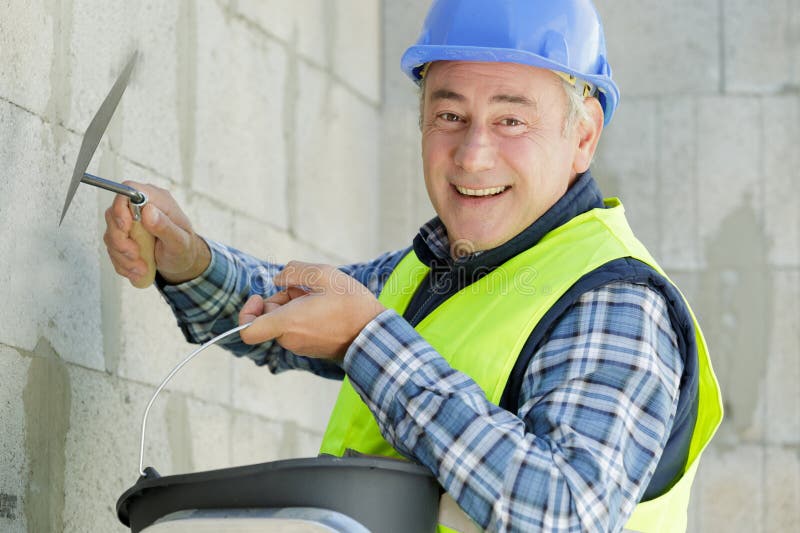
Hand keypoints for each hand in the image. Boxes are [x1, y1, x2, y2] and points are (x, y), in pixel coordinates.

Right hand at [103, 181, 209, 284]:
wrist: (182, 263)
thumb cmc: (185, 248)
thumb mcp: (180, 241)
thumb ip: (165, 226)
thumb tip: (148, 210)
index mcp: (158, 200)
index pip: (129, 190)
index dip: (121, 207)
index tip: (126, 228)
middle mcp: (142, 208)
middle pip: (113, 214)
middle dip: (121, 240)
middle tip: (135, 255)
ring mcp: (131, 222)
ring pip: (111, 234)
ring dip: (123, 256)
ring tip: (141, 267)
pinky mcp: (125, 236)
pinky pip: (113, 248)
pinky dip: (122, 263)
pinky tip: (137, 269)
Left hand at [238, 261, 385, 359]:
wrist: (374, 333)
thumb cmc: (350, 304)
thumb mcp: (323, 274)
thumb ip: (293, 272)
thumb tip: (278, 279)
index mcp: (288, 323)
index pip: (247, 330)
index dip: (247, 312)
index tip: (260, 296)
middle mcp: (290, 339)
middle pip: (270, 317)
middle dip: (283, 298)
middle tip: (308, 289)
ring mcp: (301, 347)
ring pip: (285, 321)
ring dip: (296, 306)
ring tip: (322, 298)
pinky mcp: (311, 349)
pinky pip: (298, 329)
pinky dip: (305, 316)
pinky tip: (326, 308)